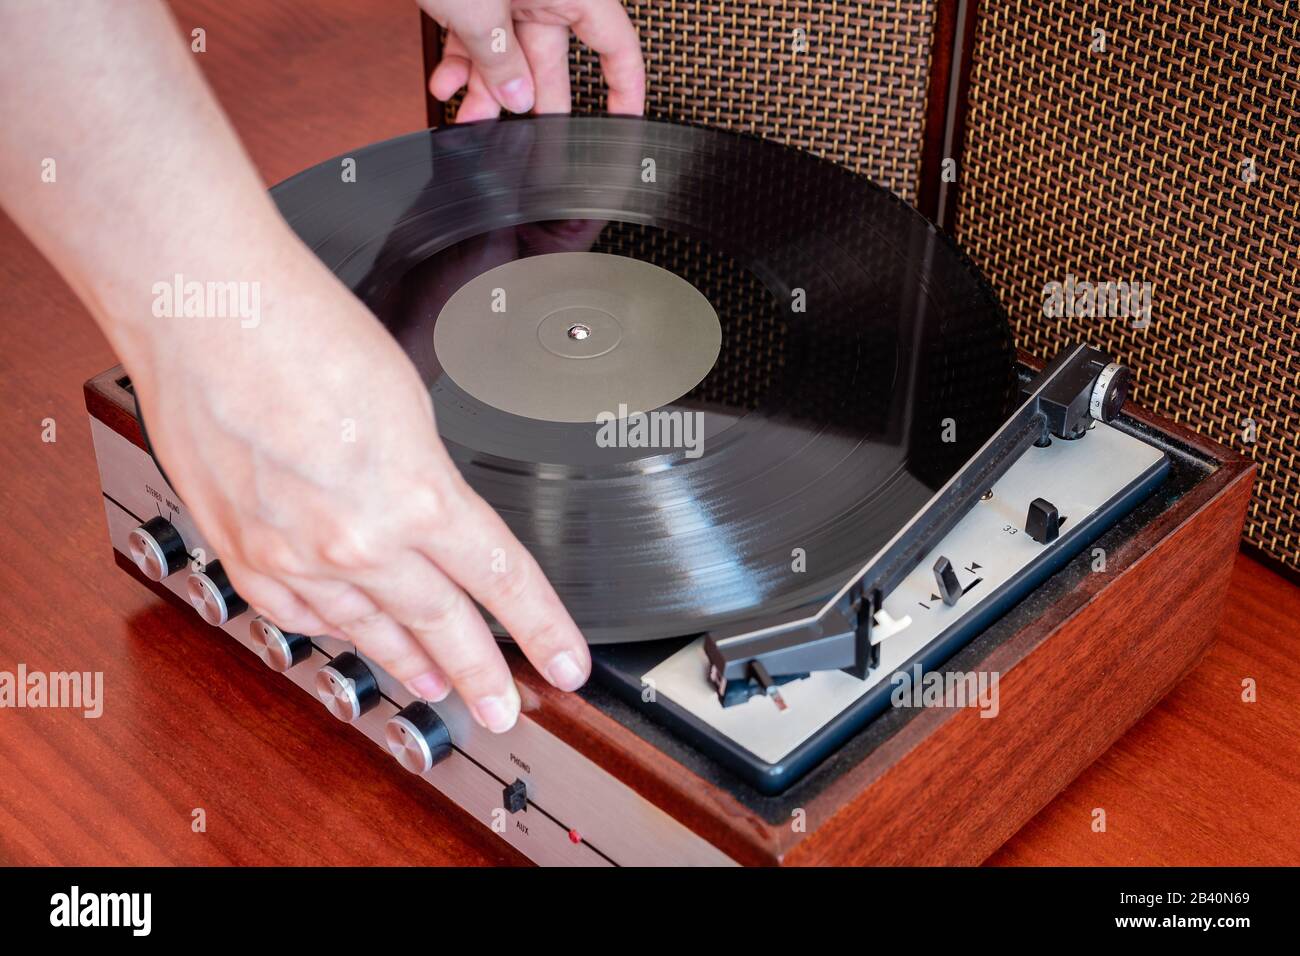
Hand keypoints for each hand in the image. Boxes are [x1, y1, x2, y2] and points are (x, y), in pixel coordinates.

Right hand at [133, 242, 590, 733]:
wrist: (205, 316)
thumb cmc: (305, 335)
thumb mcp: (409, 406)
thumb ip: (423, 477)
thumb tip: (429, 511)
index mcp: (416, 498)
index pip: (501, 581)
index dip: (541, 630)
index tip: (564, 664)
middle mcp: (356, 542)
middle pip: (439, 624)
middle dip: (480, 672)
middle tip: (501, 708)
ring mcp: (292, 555)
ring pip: (367, 629)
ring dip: (408, 662)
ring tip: (435, 685)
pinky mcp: (240, 550)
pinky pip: (296, 613)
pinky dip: (331, 630)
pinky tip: (349, 639)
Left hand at [418, 0, 644, 119]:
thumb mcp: (479, 11)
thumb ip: (500, 60)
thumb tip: (517, 98)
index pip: (617, 45)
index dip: (625, 87)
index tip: (623, 122)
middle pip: (550, 57)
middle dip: (530, 99)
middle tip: (530, 141)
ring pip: (506, 52)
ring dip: (485, 88)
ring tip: (470, 117)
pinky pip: (474, 35)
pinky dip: (459, 62)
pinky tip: (446, 84)